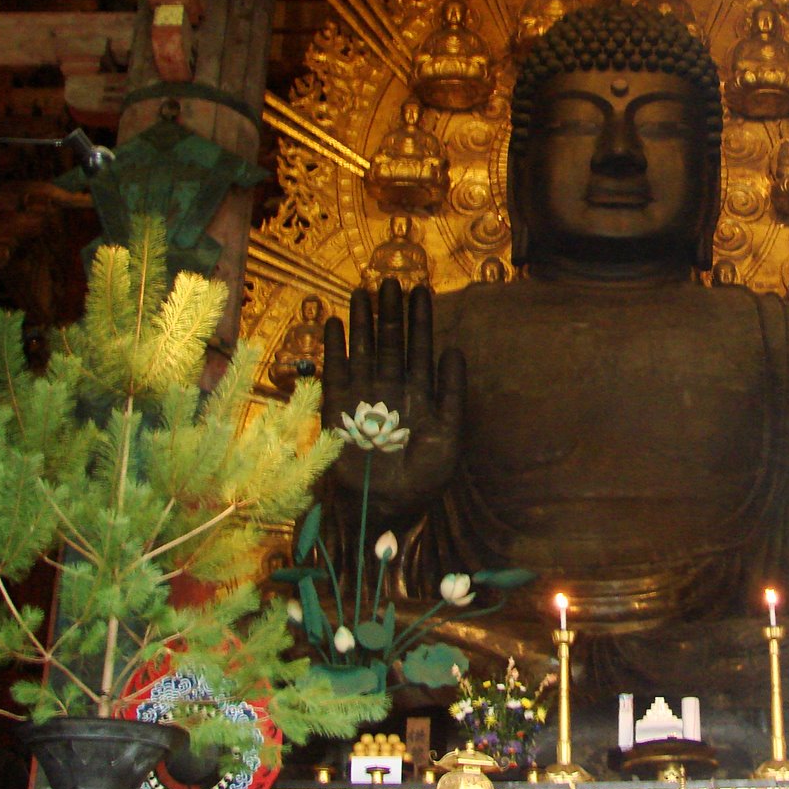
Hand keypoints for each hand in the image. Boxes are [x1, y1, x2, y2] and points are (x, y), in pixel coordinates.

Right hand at [321, 279, 464, 519]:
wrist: (385, 509)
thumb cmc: (423, 479)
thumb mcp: (448, 434)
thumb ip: (451, 392)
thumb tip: (453, 349)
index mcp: (420, 395)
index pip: (420, 348)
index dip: (420, 320)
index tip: (420, 290)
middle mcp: (391, 391)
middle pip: (390, 342)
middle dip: (391, 313)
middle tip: (390, 280)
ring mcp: (363, 398)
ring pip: (362, 351)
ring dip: (362, 322)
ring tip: (362, 291)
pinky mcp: (337, 410)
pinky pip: (335, 373)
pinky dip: (334, 349)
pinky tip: (335, 324)